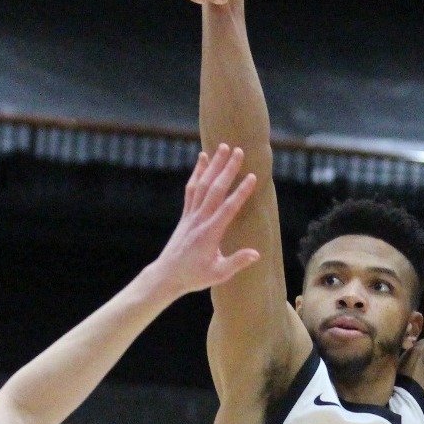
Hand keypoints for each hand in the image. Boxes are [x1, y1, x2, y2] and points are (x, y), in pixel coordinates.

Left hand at [148, 145, 260, 296]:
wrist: (167, 275)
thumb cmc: (194, 276)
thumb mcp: (218, 274)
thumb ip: (237, 262)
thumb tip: (256, 253)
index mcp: (210, 233)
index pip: (228, 208)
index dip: (241, 191)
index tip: (252, 176)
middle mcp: (199, 220)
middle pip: (214, 189)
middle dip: (227, 169)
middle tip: (239, 151)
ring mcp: (191, 215)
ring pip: (202, 185)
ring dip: (213, 165)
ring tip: (223, 147)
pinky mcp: (186, 214)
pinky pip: (192, 189)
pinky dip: (197, 172)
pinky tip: (203, 158)